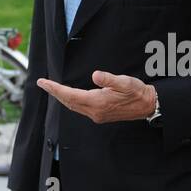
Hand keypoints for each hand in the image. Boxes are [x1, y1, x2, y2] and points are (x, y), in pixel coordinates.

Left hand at [37, 70, 155, 122]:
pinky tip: (68, 96)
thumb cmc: (136, 92)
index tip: (43, 82)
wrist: (147, 105)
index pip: (70, 95)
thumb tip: (96, 75)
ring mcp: (97, 115)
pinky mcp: (100, 115)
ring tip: (52, 88)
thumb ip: (109, 79)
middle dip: (54, 92)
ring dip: (61, 97)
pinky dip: (70, 101)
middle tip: (42, 83)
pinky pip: (79, 108)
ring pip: (73, 106)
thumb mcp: (125, 81)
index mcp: (98, 102)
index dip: (55, 88)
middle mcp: (94, 111)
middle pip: (68, 102)